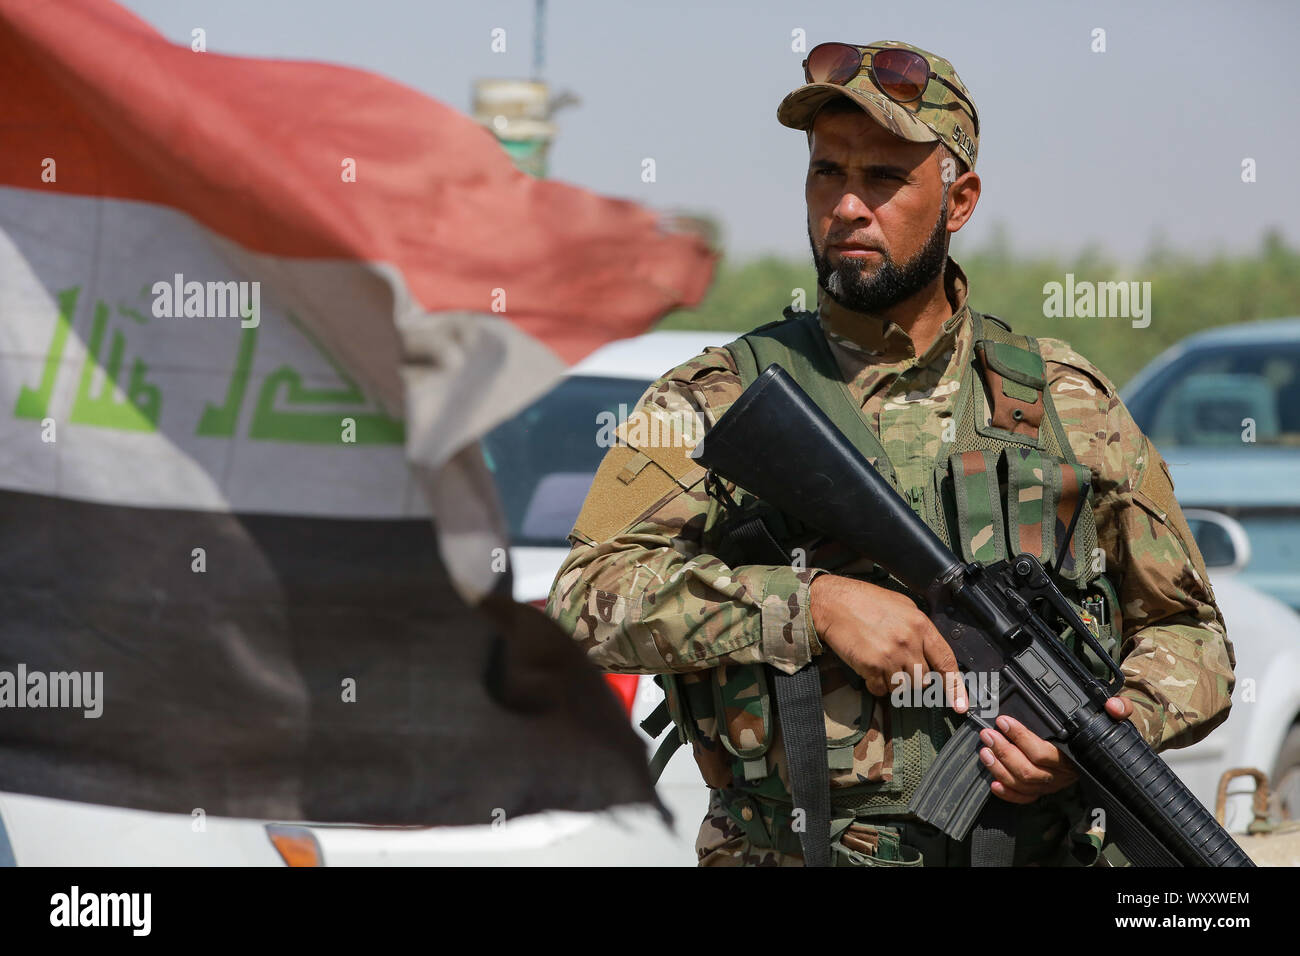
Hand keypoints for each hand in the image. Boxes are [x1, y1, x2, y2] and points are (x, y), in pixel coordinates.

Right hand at [810, 574, 967, 712]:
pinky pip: (881, 689)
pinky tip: (868, 668)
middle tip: (898, 665)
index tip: (961, 705)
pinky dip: (876, 685)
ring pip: (903, 688)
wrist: (832, 602)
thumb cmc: (864, 601)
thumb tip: (930, 652)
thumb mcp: (901, 606)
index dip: (956, 686)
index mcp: (920, 625)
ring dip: (894, 683)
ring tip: (881, 663)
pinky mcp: (871, 666)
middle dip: (913, 678)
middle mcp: (909, 642)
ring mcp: (890, 656)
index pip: (946, 660)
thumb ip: (919, 629)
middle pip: (924, 680)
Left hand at [980, 696, 1134, 803]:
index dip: (1021, 737)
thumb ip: (1120, 708)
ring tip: (984, 751)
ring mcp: (1054, 785)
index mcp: (1076, 756)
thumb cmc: (1107, 733)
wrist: (1115, 756)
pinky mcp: (1047, 791)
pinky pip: (1026, 798)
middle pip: (1028, 770)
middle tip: (987, 734)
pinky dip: (1009, 794)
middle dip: (1004, 751)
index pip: (1044, 752)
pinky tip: (994, 783)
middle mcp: (1064, 774)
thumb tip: (1115, 707)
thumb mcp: (1117, 718)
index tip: (1003, 721)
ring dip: (1000, 769)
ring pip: (1023, 784)